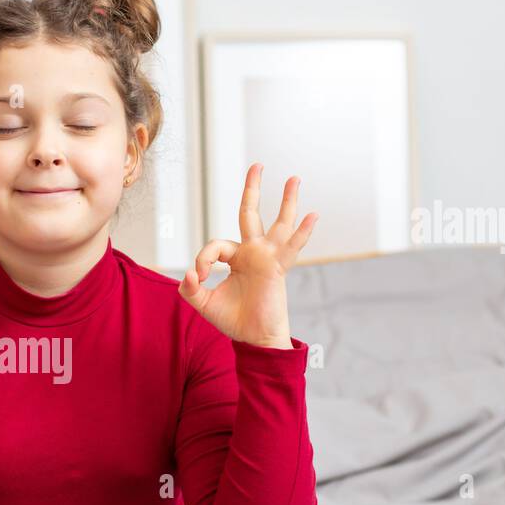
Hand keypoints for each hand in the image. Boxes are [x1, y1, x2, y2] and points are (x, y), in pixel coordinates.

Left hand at [179, 163, 316, 347]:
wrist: (254, 338)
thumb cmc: (232, 320)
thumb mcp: (203, 303)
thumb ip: (190, 288)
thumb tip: (191, 273)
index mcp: (235, 258)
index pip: (215, 245)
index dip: (203, 258)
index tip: (200, 276)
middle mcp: (253, 252)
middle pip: (250, 213)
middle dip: (252, 189)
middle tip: (257, 165)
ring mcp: (268, 257)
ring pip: (278, 223)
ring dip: (287, 200)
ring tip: (294, 178)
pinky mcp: (279, 268)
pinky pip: (292, 247)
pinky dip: (303, 232)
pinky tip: (313, 215)